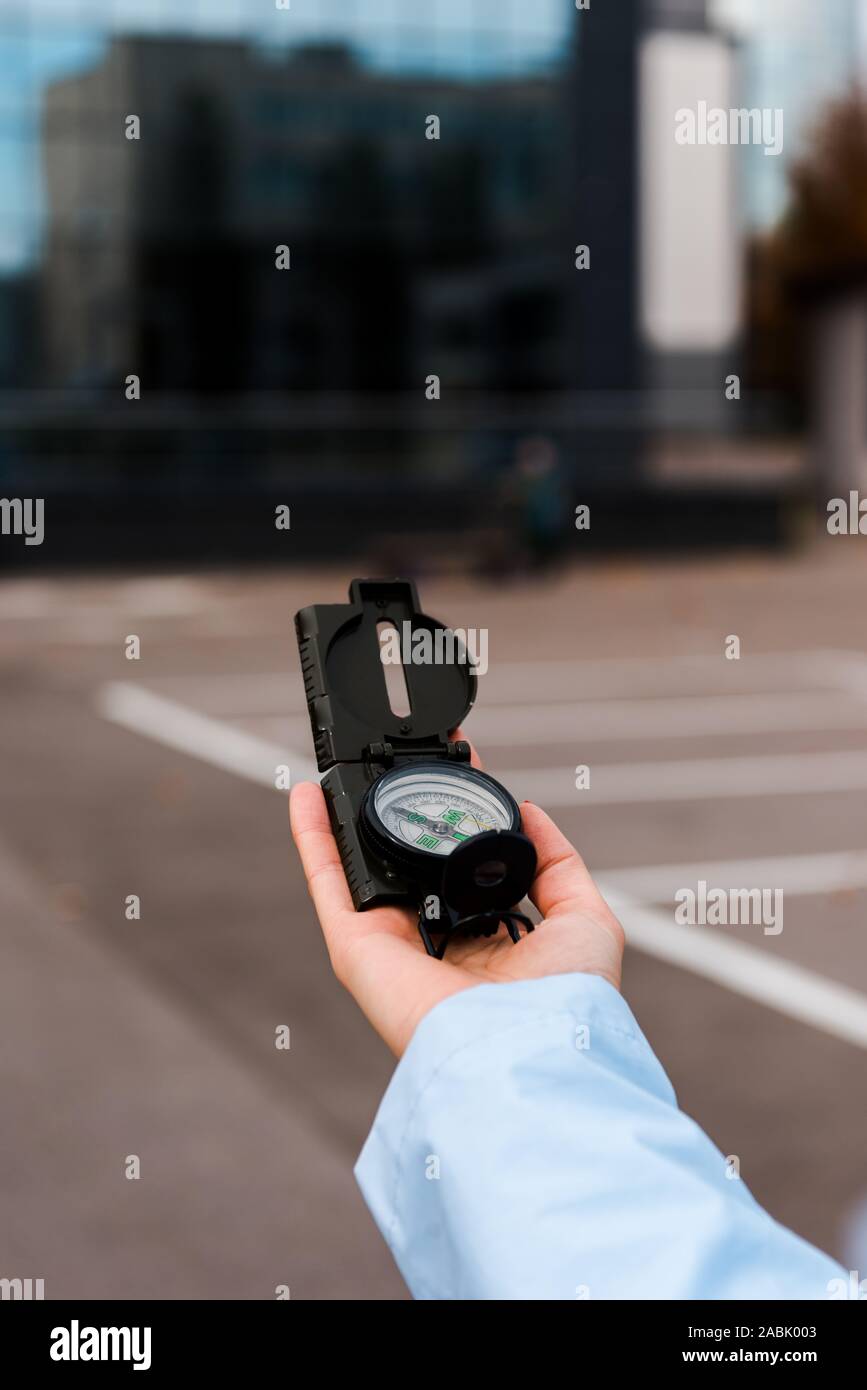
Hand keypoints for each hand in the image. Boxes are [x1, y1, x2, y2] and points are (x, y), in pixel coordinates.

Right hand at [289, 743, 624, 1057]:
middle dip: (403, 809)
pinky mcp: (357, 948)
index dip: (461, 813)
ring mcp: (392, 944)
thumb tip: (530, 811)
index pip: (464, 864)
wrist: (528, 1045)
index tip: (461, 762)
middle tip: (400, 755)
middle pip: (408, 863)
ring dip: (346, 818)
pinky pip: (329, 881)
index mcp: (486, 939)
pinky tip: (306, 793)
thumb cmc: (566, 999)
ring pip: (361, 868)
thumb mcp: (584, 918)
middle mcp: (435, 941)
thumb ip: (558, 864)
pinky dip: (312, 836)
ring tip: (344, 764)